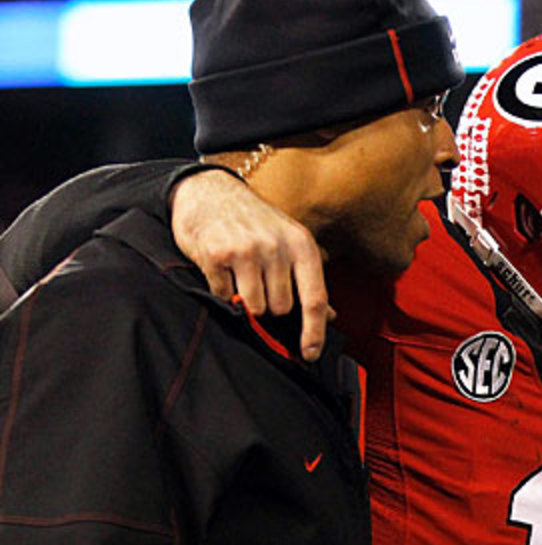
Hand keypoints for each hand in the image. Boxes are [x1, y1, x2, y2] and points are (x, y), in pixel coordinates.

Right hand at [170, 169, 331, 360]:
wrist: (209, 191)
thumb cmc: (255, 221)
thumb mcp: (289, 240)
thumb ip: (308, 279)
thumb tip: (330, 316)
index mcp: (301, 244)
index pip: (315, 299)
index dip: (314, 332)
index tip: (310, 354)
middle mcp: (276, 246)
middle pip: (281, 308)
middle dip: (271, 306)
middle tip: (260, 284)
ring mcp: (245, 250)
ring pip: (254, 307)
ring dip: (246, 301)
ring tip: (241, 276)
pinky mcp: (216, 255)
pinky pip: (223, 296)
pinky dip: (222, 291)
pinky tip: (222, 270)